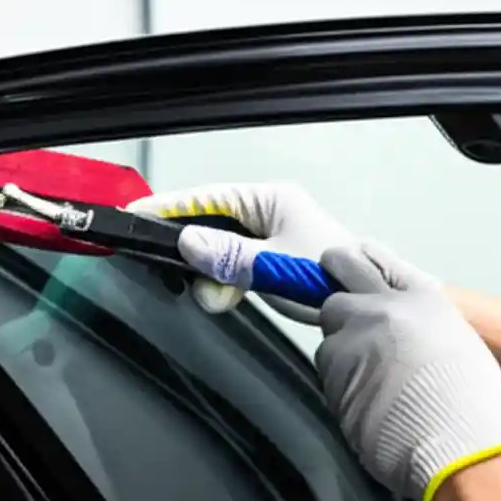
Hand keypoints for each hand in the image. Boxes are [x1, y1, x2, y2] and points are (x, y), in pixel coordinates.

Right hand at [126, 182, 354, 323]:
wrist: (363, 305)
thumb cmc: (325, 276)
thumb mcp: (271, 265)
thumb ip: (227, 254)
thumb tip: (186, 241)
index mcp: (269, 199)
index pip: (207, 196)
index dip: (170, 205)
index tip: (136, 212)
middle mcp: (267, 211)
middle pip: (210, 223)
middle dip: (194, 252)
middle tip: (179, 272)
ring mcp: (268, 235)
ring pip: (218, 249)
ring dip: (213, 275)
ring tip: (221, 295)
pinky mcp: (269, 259)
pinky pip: (232, 265)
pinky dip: (225, 282)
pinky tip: (229, 297)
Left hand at [316, 241, 500, 500]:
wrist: (462, 446)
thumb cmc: (473, 405)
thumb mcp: (457, 343)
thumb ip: (420, 326)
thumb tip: (398, 333)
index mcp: (420, 299)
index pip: (371, 261)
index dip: (352, 264)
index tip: (341, 264)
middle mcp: (381, 311)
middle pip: (334, 293)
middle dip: (336, 306)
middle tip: (347, 327)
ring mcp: (353, 343)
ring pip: (329, 343)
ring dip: (342, 360)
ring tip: (377, 390)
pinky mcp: (334, 379)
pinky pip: (329, 380)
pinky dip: (343, 392)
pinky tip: (372, 409)